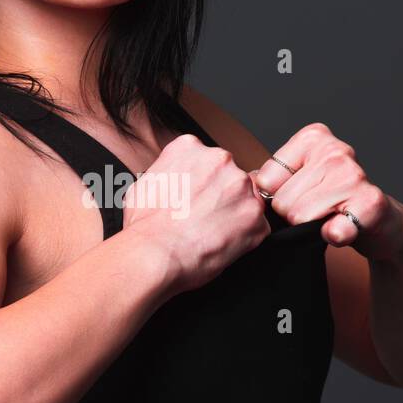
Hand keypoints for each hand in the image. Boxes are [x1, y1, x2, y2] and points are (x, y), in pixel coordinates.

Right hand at [121, 133, 270, 293]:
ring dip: (234, 215)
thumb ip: (169, 173)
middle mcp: (220, 159)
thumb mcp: (145, 182)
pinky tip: (221, 244)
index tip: (197, 198)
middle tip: (203, 218)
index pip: (207, 161)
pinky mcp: (254, 215)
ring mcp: (240, 186)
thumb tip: (173, 182)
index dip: (203, 184)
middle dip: (222, 197)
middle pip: (230, 177)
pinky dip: (244, 237)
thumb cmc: (145, 226)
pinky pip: (257, 226)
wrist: (153, 253)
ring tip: (210, 233)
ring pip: (246, 200)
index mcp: (191, 148)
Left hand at [251, 122, 402, 261]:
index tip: (300, 195)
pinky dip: (333, 236)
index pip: (267, 179)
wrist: (380, 220)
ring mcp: (355, 175)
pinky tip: (342, 228)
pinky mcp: (370, 204)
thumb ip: (272, 180)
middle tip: (318, 210)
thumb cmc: (333, 199)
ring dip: (311, 227)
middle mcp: (336, 150)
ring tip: (330, 216)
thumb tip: (246, 186)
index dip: (277, 197)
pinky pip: (332, 230)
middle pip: (282, 201)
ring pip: (300, 216)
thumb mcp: (301, 178)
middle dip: (293, 214)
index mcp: (314, 138)